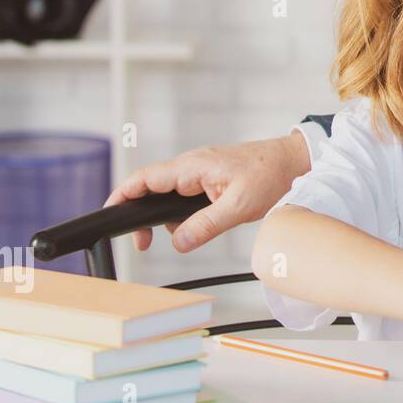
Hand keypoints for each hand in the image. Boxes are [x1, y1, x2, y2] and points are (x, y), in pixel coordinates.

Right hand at [102, 132, 310, 252]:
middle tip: (144, 243)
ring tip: (184, 235)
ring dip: (169, 216)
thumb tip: (178, 242)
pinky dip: (185, 211)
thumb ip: (206, 225)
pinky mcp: (211, 177)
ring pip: (170, 193)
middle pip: (151, 188)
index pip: (144, 178)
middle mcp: (192, 165)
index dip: (121, 195)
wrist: (295, 160)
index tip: (107, 214)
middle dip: (143, 215)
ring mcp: (201, 170)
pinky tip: (200, 225)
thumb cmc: (271, 175)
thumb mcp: (239, 206)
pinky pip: (187, 194)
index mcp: (192, 166)